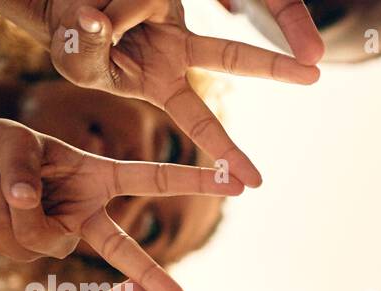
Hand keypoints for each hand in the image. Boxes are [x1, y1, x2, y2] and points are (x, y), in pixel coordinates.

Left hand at [0, 119, 240, 290]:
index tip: (236, 183)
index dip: (195, 181)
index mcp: (97, 178)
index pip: (152, 181)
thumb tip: (28, 202)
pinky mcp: (29, 252)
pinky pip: (15, 240)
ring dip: (11, 203)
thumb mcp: (10, 142)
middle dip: (149, 276)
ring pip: (45, 236)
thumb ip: (24, 168)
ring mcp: (59, 236)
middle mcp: (85, 212)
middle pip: (123, 250)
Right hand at [44, 0, 322, 186]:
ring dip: (130, 10)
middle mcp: (179, 49)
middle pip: (230, 56)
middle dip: (271, 64)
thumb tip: (97, 21)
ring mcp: (171, 13)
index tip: (256, 183)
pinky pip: (134, 0)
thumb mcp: (77, 61)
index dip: (226, 150)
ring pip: (160, 10)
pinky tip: (87, 12)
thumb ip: (88, 50)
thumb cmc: (78, 46)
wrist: (65, 2)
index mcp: (165, 83)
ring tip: (91, 19)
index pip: (200, 120)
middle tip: (315, 73)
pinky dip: (96, 10)